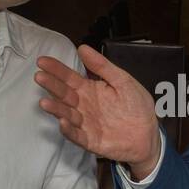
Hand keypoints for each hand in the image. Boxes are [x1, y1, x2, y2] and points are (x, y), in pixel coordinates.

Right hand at [35, 46, 161, 177]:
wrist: (149, 133)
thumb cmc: (136, 106)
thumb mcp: (123, 81)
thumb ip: (103, 66)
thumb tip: (83, 48)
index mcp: (90, 89)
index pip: (69, 77)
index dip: (56, 69)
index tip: (42, 61)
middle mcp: (84, 106)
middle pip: (64, 94)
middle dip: (51, 86)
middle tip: (39, 77)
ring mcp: (86, 123)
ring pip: (67, 115)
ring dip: (56, 109)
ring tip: (45, 102)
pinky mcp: (91, 140)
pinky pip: (78, 136)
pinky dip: (69, 131)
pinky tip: (63, 123)